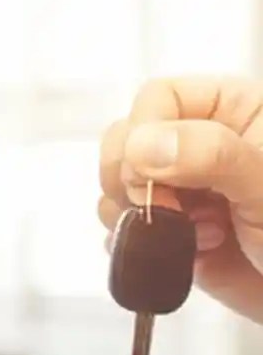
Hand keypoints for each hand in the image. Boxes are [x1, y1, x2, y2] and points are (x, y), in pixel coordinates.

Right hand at [99, 77, 262, 323]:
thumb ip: (211, 155)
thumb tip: (143, 144)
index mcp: (235, 110)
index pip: (158, 99)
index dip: (145, 136)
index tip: (157, 178)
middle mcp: (202, 144)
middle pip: (127, 139)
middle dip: (132, 179)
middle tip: (169, 209)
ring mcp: (185, 189)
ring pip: (118, 184)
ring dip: (136, 215)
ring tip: (189, 236)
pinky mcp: (172, 231)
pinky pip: (123, 227)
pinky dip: (135, 244)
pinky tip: (179, 255)